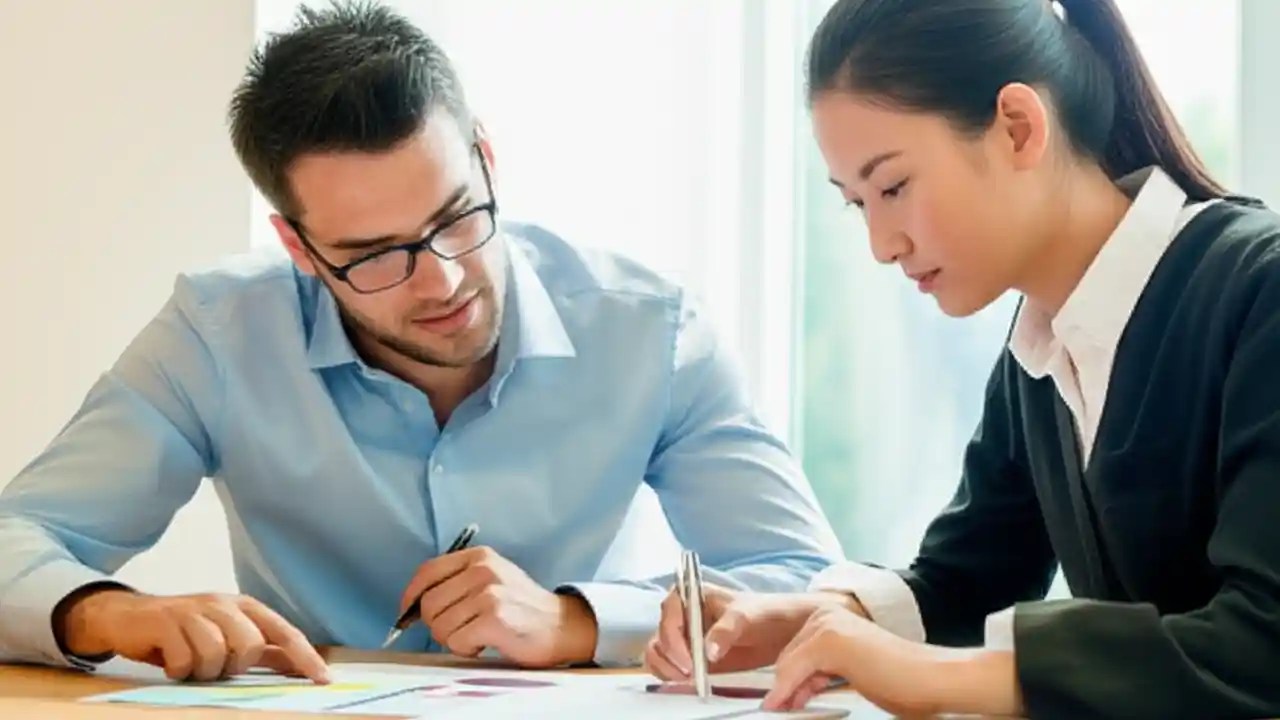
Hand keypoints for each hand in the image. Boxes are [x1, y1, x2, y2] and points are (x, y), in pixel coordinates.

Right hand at [57, 588, 329, 682]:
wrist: (128, 618)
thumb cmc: (185, 631)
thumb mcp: (227, 635)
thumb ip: (263, 650)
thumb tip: (299, 665)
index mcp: (244, 607)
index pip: (284, 632)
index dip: (305, 656)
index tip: (323, 679)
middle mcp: (223, 604)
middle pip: (251, 646)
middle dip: (233, 666)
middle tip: (213, 664)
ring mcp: (194, 610)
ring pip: (217, 655)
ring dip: (202, 671)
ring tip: (190, 663)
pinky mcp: (166, 622)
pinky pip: (185, 661)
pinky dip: (179, 669)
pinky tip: (171, 660)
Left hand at [400, 546, 597, 667]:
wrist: (561, 625)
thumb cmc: (521, 606)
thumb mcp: (491, 578)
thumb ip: (456, 581)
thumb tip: (414, 603)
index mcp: (479, 557)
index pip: (427, 572)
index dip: (411, 596)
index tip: (409, 613)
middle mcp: (483, 570)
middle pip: (429, 603)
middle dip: (436, 624)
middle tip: (459, 630)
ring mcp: (489, 594)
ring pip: (440, 626)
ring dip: (453, 639)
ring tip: (476, 636)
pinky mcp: (494, 619)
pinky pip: (457, 642)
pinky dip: (466, 649)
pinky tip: (484, 644)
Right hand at [643, 584, 866, 680]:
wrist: (783, 631)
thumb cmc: (764, 613)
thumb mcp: (745, 618)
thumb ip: (725, 631)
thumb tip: (707, 652)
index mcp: (691, 594)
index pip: (669, 614)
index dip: (674, 638)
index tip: (690, 659)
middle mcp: (682, 613)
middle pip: (660, 636)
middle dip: (670, 657)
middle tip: (691, 675)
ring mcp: (683, 636)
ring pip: (658, 652)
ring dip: (667, 668)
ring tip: (689, 680)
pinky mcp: (689, 656)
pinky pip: (667, 666)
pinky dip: (670, 675)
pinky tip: (687, 682)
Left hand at [762, 607, 1020, 717]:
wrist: (932, 678)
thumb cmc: (902, 680)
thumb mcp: (852, 673)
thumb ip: (822, 674)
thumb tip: (794, 690)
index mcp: (833, 618)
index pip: (796, 651)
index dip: (786, 681)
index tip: (779, 702)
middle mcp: (826, 615)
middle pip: (787, 656)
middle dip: (783, 687)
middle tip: (780, 709)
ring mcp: (827, 625)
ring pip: (787, 664)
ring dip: (783, 691)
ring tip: (781, 709)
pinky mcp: (828, 641)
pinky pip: (793, 670)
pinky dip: (785, 692)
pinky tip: (782, 706)